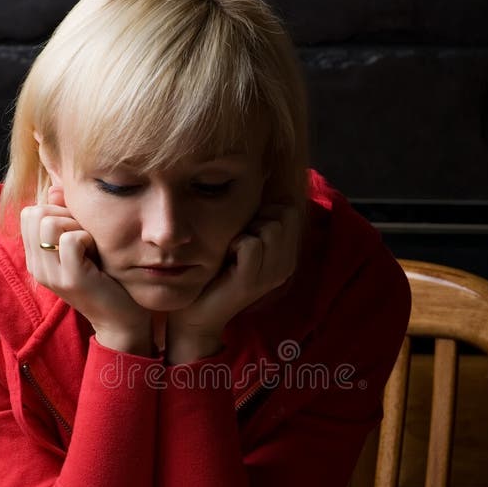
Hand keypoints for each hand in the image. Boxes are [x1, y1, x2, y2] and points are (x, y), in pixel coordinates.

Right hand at [21, 187, 151, 354]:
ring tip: (90, 245)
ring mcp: (52, 275)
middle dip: (65, 215)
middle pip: (35, 212)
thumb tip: (55, 188)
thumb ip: (66, 217)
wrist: (122, 319)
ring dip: (76, 225)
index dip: (56, 210)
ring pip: (49, 222)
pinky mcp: (71, 279)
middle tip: (86, 237)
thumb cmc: (107, 278)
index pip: (29, 212)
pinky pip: (70, 238)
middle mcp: (37, 267)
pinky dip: (87, 238)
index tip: (78, 229)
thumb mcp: (83, 244)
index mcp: (36, 258)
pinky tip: (96, 253)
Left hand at [166, 204, 298, 362]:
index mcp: (287, 254)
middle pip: (284, 213)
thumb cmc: (216, 272)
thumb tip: (263, 172)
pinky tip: (227, 259)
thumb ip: (257, 216)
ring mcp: (272, 275)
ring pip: (271, 227)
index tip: (246, 229)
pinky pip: (251, 243)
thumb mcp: (242, 240)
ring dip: (245, 231)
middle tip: (238, 240)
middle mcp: (286, 265)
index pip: (290, 209)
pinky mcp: (252, 281)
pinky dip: (235, 244)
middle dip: (257, 217)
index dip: (265, 209)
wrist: (197, 313)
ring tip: (233, 250)